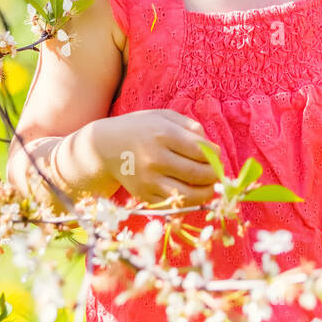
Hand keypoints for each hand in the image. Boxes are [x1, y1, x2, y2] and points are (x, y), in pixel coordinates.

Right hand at [91, 109, 217, 206]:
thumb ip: (189, 125)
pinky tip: (192, 192)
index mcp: (162, 134)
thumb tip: (211, 146)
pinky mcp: (144, 195)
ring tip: (209, 186)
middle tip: (216, 172)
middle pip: (198, 173)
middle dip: (214, 174)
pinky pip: (173, 205)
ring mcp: (149, 179)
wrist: (104, 148)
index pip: (200, 150)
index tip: (216, 155)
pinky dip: (188, 202)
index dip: (214, 155)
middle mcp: (155, 158)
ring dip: (206, 192)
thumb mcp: (161, 116)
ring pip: (189, 194)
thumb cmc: (139, 129)